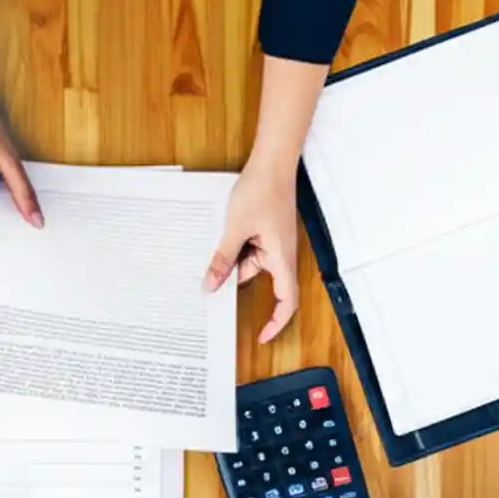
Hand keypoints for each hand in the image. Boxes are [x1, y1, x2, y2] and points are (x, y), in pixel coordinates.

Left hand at [202, 159, 299, 342]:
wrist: (271, 161)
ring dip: (233, 260)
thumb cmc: (262, 191)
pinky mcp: (267, 232)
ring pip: (251, 263)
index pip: (287, 301)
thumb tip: (211, 285)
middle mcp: (281, 254)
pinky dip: (236, 248)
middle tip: (213, 283)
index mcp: (281, 259)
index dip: (277, 322)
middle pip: (261, 281)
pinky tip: (223, 236)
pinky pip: (250, 249)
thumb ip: (223, 259)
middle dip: (237, 280)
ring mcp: (274, 243)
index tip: (263, 336)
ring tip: (218, 244)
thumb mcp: (235, 229)